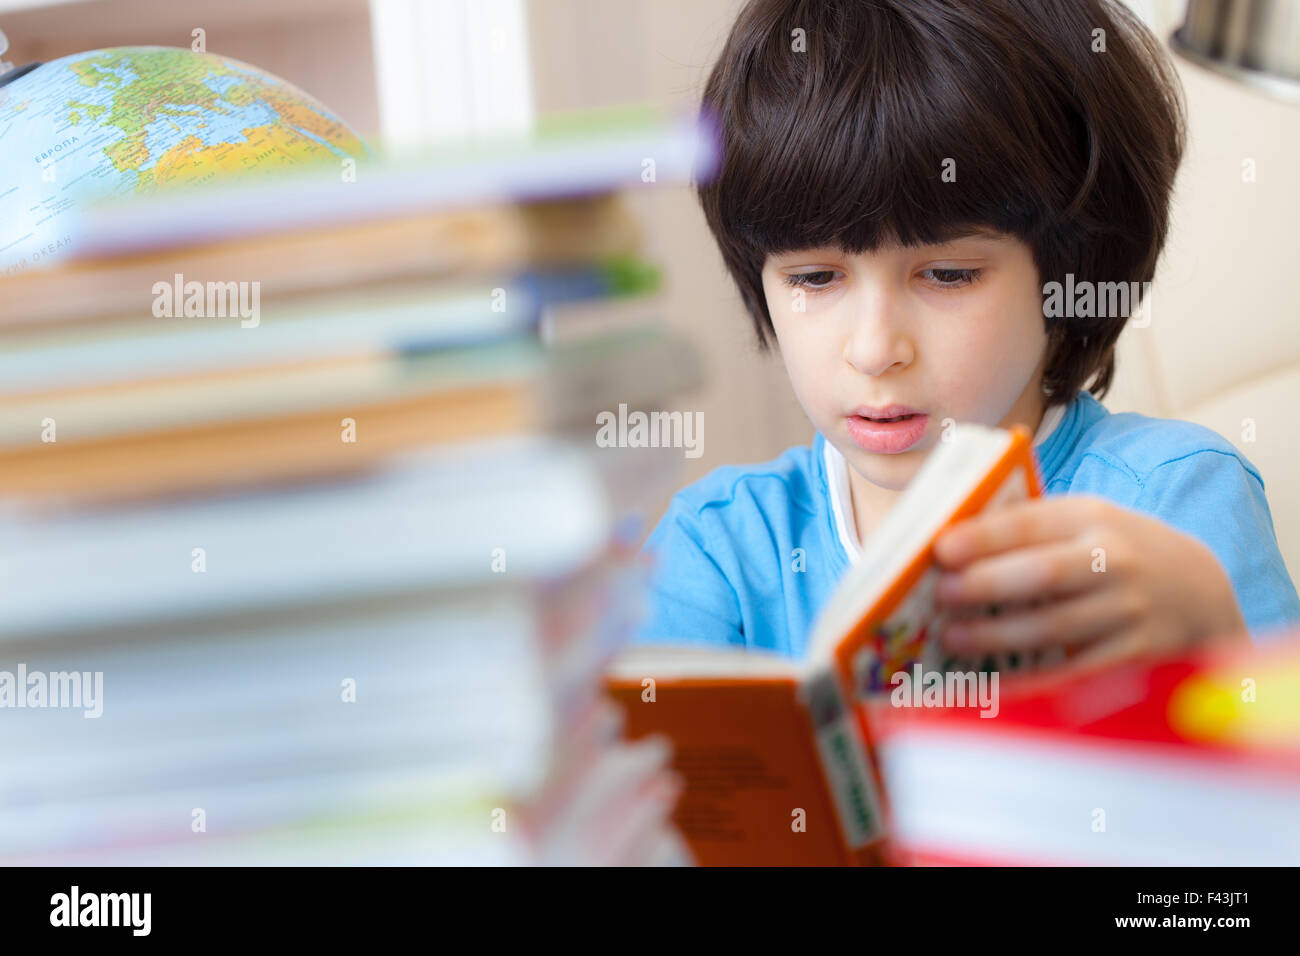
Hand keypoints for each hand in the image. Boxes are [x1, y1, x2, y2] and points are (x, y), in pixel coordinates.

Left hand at [931, 494, 1248, 674]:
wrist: (1199, 591)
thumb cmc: (1114, 552)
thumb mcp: (1084, 522)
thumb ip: (1028, 529)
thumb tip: (949, 548)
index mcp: (1091, 518)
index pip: (1030, 523)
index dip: (984, 538)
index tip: (941, 549)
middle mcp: (1114, 561)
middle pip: (1042, 575)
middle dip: (986, 585)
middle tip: (942, 594)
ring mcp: (1128, 611)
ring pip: (1054, 626)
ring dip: (997, 634)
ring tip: (953, 636)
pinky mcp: (1135, 656)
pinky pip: (1073, 673)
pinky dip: (1030, 682)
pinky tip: (991, 684)